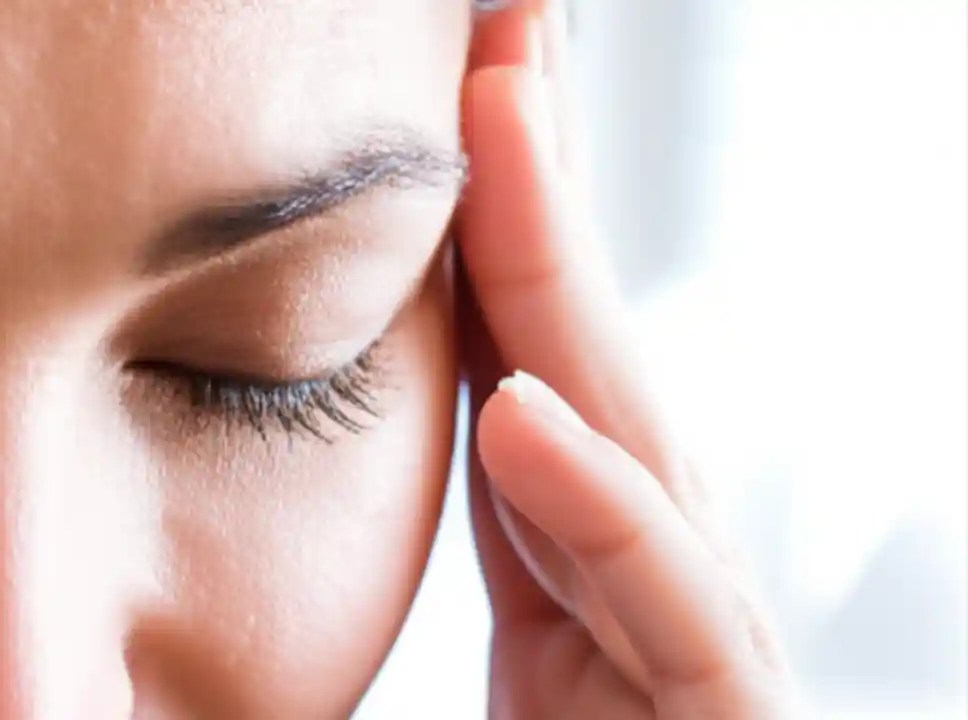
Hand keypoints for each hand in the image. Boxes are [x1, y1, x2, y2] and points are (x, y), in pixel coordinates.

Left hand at [458, 2, 796, 716]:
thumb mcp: (529, 625)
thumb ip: (512, 519)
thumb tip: (472, 397)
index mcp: (575, 531)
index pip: (527, 341)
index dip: (494, 212)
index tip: (458, 83)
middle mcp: (644, 555)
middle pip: (580, 345)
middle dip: (539, 182)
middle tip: (498, 26)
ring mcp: (692, 629)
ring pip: (629, 436)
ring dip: (561, 278)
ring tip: (505, 119)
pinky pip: (670, 616)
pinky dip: (604, 514)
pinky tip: (530, 419)